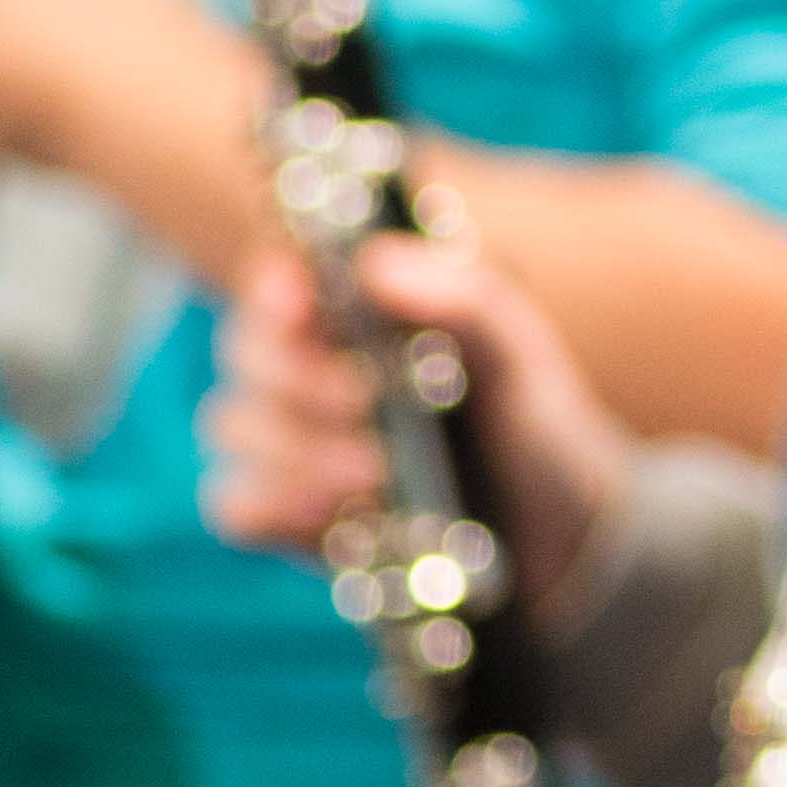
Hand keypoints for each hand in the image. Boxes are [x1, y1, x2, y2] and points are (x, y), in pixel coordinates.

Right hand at [200, 232, 628, 604]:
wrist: (553, 524)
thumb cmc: (529, 417)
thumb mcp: (517, 354)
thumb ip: (464, 298)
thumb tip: (379, 262)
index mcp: (360, 308)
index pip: (280, 276)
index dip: (274, 287)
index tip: (300, 307)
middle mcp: (311, 365)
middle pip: (244, 351)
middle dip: (298, 378)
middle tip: (364, 401)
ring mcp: (292, 440)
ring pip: (233, 425)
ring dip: (296, 448)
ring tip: (375, 470)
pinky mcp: (289, 512)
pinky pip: (236, 503)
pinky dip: (276, 505)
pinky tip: (337, 514)